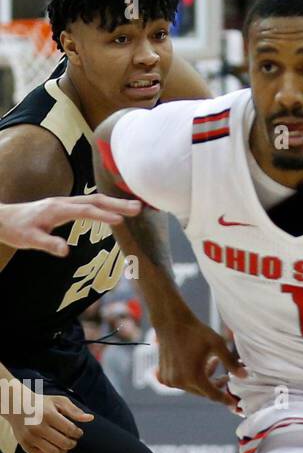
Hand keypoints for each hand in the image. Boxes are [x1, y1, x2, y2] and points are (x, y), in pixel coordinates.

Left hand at [0, 196, 140, 255]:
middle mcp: (63, 202)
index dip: (103, 216)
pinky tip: (115, 210)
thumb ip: (48, 244)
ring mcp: (65, 203)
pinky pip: (90, 203)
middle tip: (138, 208)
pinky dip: (105, 205)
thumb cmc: (17, 230)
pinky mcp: (66, 206)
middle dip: (117, 204)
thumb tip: (66, 251)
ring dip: (114, 203)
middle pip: (95, 201)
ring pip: (94, 200)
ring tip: (135, 208)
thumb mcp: (30, 240)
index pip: (85, 211)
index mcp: (57, 209)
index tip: (121, 221)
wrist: (4, 218)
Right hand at [8, 390, 92, 452]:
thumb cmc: (42, 404)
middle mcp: (38, 427)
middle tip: (71, 439)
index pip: (71, 430)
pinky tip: (54, 449)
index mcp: (48, 415)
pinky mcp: (25, 446)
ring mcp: (30, 437)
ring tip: (63, 444)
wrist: (16, 405)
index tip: (77, 432)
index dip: (78, 433)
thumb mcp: (58, 401)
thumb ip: (74, 411)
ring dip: (64, 451)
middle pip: (64, 444)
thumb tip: (90, 418)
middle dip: (72, 443)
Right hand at [155, 317, 246, 407]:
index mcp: (194, 377)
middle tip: (226, 377)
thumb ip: (230, 362)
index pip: (213, 395)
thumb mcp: (217, 344)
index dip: (225, 399)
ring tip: (214, 362)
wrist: (171, 322)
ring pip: (193, 387)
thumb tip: (245, 376)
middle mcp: (180, 382)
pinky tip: (198, 364)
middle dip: (216, 386)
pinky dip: (192, 377)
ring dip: (204, 379)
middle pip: (203, 392)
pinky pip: (182, 383)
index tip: (234, 403)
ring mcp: (170, 380)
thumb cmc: (195, 331)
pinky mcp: (164, 377)